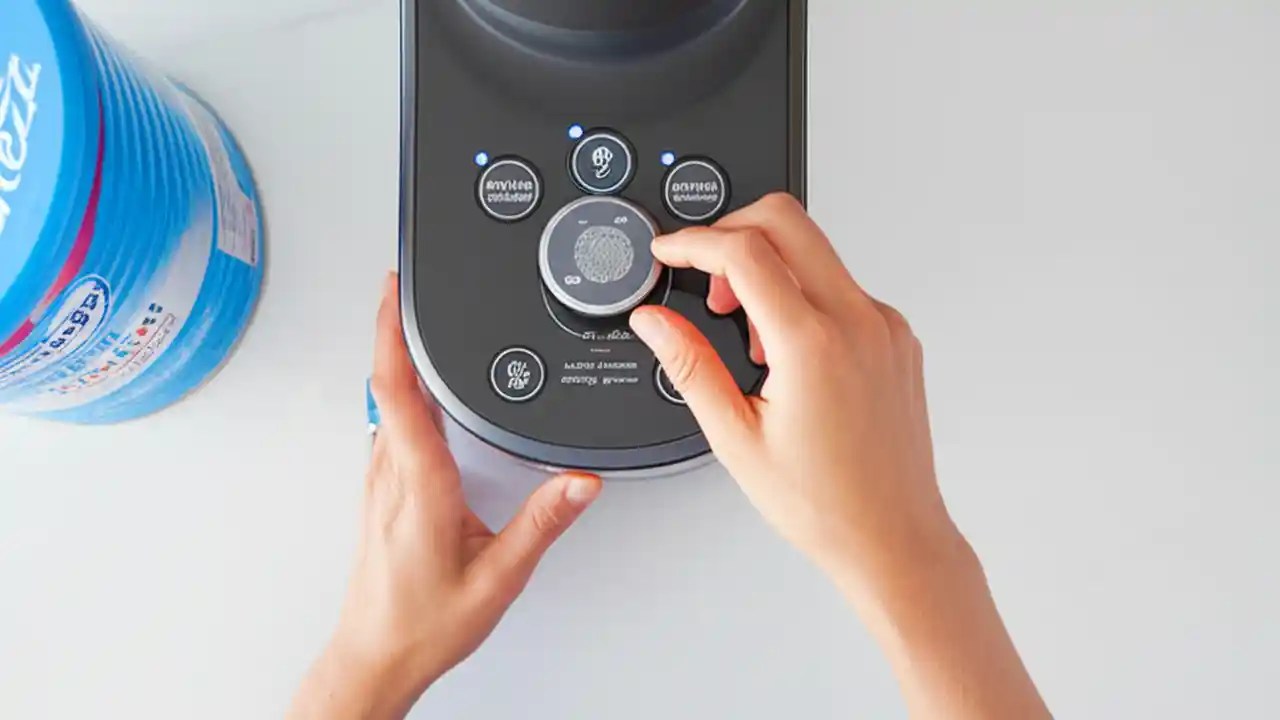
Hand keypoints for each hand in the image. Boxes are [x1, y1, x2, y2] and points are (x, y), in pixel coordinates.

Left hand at [289, 275, 601, 719]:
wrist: (376, 658)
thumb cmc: (423, 625)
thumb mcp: (498, 577)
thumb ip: (543, 523)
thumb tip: (581, 482)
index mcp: (418, 483)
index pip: (397, 389)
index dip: (392, 332)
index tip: (395, 291)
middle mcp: (390, 476)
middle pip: (387, 385)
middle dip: (396, 331)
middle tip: (410, 290)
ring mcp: (378, 485)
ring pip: (384, 406)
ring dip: (396, 363)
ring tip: (416, 329)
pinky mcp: (379, 496)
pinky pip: (387, 429)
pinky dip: (399, 397)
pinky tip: (419, 398)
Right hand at [630, 194, 1049, 718]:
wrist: (893, 538)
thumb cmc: (825, 505)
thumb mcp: (736, 438)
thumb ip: (690, 366)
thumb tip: (654, 321)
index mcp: (813, 345)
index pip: (744, 251)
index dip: (692, 242)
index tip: (667, 253)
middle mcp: (858, 322)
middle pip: (787, 221)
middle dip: (732, 231)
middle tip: (705, 278)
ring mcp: (884, 326)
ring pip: (816, 250)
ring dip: (768, 267)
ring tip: (747, 334)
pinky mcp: (897, 336)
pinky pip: (841, 285)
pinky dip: (802, 295)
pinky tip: (785, 350)